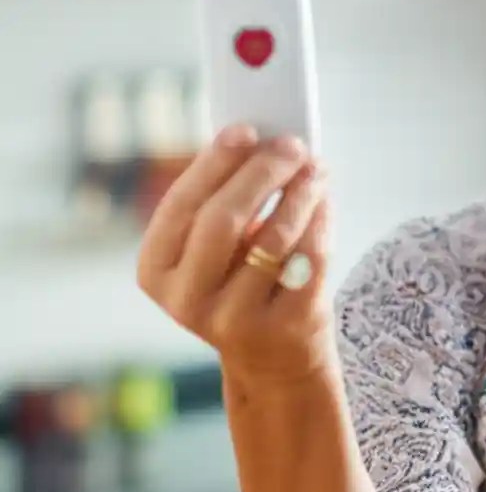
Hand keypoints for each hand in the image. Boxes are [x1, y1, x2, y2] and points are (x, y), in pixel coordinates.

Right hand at [136, 124, 335, 388]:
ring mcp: (234, 319)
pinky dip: (320, 221)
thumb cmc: (243, 285)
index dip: (214, 164)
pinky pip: (308, 259)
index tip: (244, 129)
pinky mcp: (283, 327)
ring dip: (300, 193)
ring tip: (316, 167)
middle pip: (223, 220)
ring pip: (274, 238)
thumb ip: (225, 203)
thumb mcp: (216, 252)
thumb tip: (263, 141)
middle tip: (292, 144)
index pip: (181, 207)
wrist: (274, 361)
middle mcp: (187, 299)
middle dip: (261, 173)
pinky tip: (323, 199)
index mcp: (157, 270)